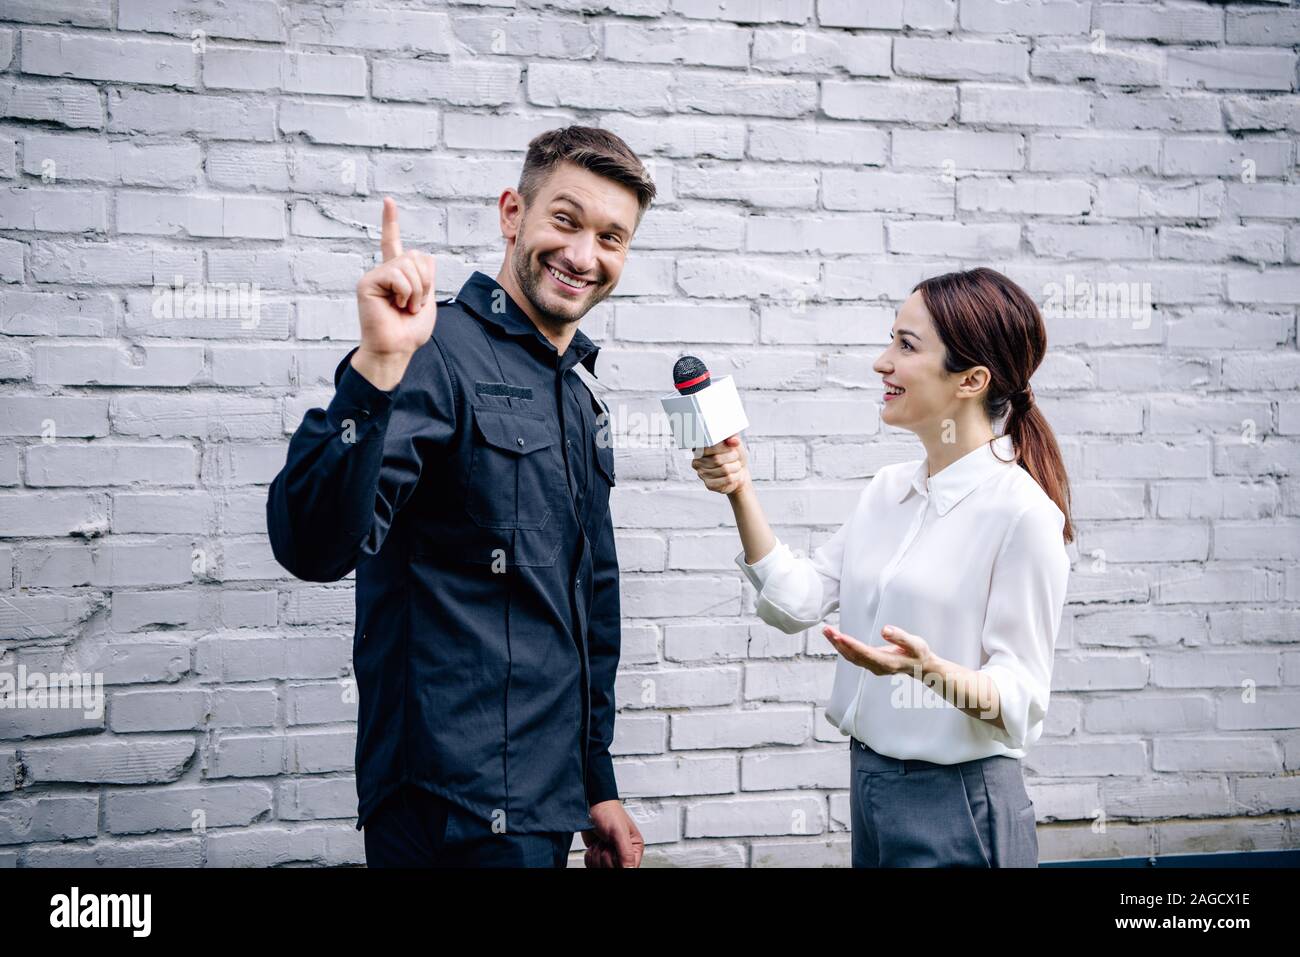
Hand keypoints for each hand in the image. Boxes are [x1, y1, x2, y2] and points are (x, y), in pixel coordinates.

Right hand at [354, 196, 437, 363]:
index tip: (388, 201)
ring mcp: (374, 276)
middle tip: (415, 304)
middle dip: (425, 282)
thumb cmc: (410, 331)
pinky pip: (397, 275)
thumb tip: (427, 255)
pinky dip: (406, 292)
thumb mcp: (427, 299)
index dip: (390, 222)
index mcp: (397, 274)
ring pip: (409, 264)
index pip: (393, 243)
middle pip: (416, 256)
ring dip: (417, 290)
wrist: (397, 349)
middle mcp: (384, 271)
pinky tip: (397, 305)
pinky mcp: (367, 283)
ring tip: (406, 307)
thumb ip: (427, 277)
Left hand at [582, 800, 643, 867]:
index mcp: (634, 848)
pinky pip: (591, 865)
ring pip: (600, 868)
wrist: (591, 806)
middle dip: (606, 857)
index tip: (614, 855)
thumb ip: (627, 853)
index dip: (620, 864)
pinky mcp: (598, 855)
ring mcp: (609, 855)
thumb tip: (631, 869)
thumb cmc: (608, 813)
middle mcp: (622, 853)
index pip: (630, 868)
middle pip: (613, 869)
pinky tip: (594, 845)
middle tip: (607, 844)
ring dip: (596, 855)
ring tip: (601, 841)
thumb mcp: (619, 832)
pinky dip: (590, 856)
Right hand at [691, 435, 749, 495]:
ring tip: (735, 465)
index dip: (723, 446)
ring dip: (736, 467)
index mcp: (699, 448)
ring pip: (724, 469)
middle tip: (735, 456)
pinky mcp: (709, 485)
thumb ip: (732, 436)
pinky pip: (727, 479)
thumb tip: (733, 440)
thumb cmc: (733, 454)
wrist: (739, 471)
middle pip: (717, 459)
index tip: (731, 447)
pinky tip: (734, 474)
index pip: (709, 445)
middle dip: (732, 456)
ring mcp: (702, 474)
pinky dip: (736, 476)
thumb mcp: (733, 441)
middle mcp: (697, 461)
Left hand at [823, 623, 933, 678]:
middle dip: (839, 643)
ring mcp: (872, 667)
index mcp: (888, 663)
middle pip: (854, 656)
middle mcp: (877, 667)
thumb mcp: (915, 643)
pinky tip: (835, 638)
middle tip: (827, 630)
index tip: (839, 636)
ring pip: (850, 657)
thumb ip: (900, 637)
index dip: (852, 645)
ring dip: (837, 644)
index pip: (866, 653)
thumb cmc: (919, 653)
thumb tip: (884, 630)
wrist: (921, 666)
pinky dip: (842, 647)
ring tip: (827, 631)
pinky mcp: (870, 663)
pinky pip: (852, 656)